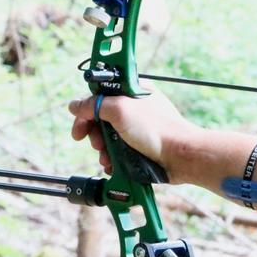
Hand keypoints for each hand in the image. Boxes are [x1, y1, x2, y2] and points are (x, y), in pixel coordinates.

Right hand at [68, 87, 200, 179]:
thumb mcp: (120, 110)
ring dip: (103, 149)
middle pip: (101, 118)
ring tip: (107, 158)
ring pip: (109, 137)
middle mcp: (135, 108)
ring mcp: (139, 128)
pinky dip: (113, 158)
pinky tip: (113, 165)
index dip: (86, 110)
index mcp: (132, 91)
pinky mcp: (141, 145)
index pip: (99, 95)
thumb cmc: (156, 130)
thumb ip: (94, 105)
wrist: (180, 156)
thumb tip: (75, 106)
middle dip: (94, 134)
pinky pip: (119, 150)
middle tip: (96, 144)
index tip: (80, 126)